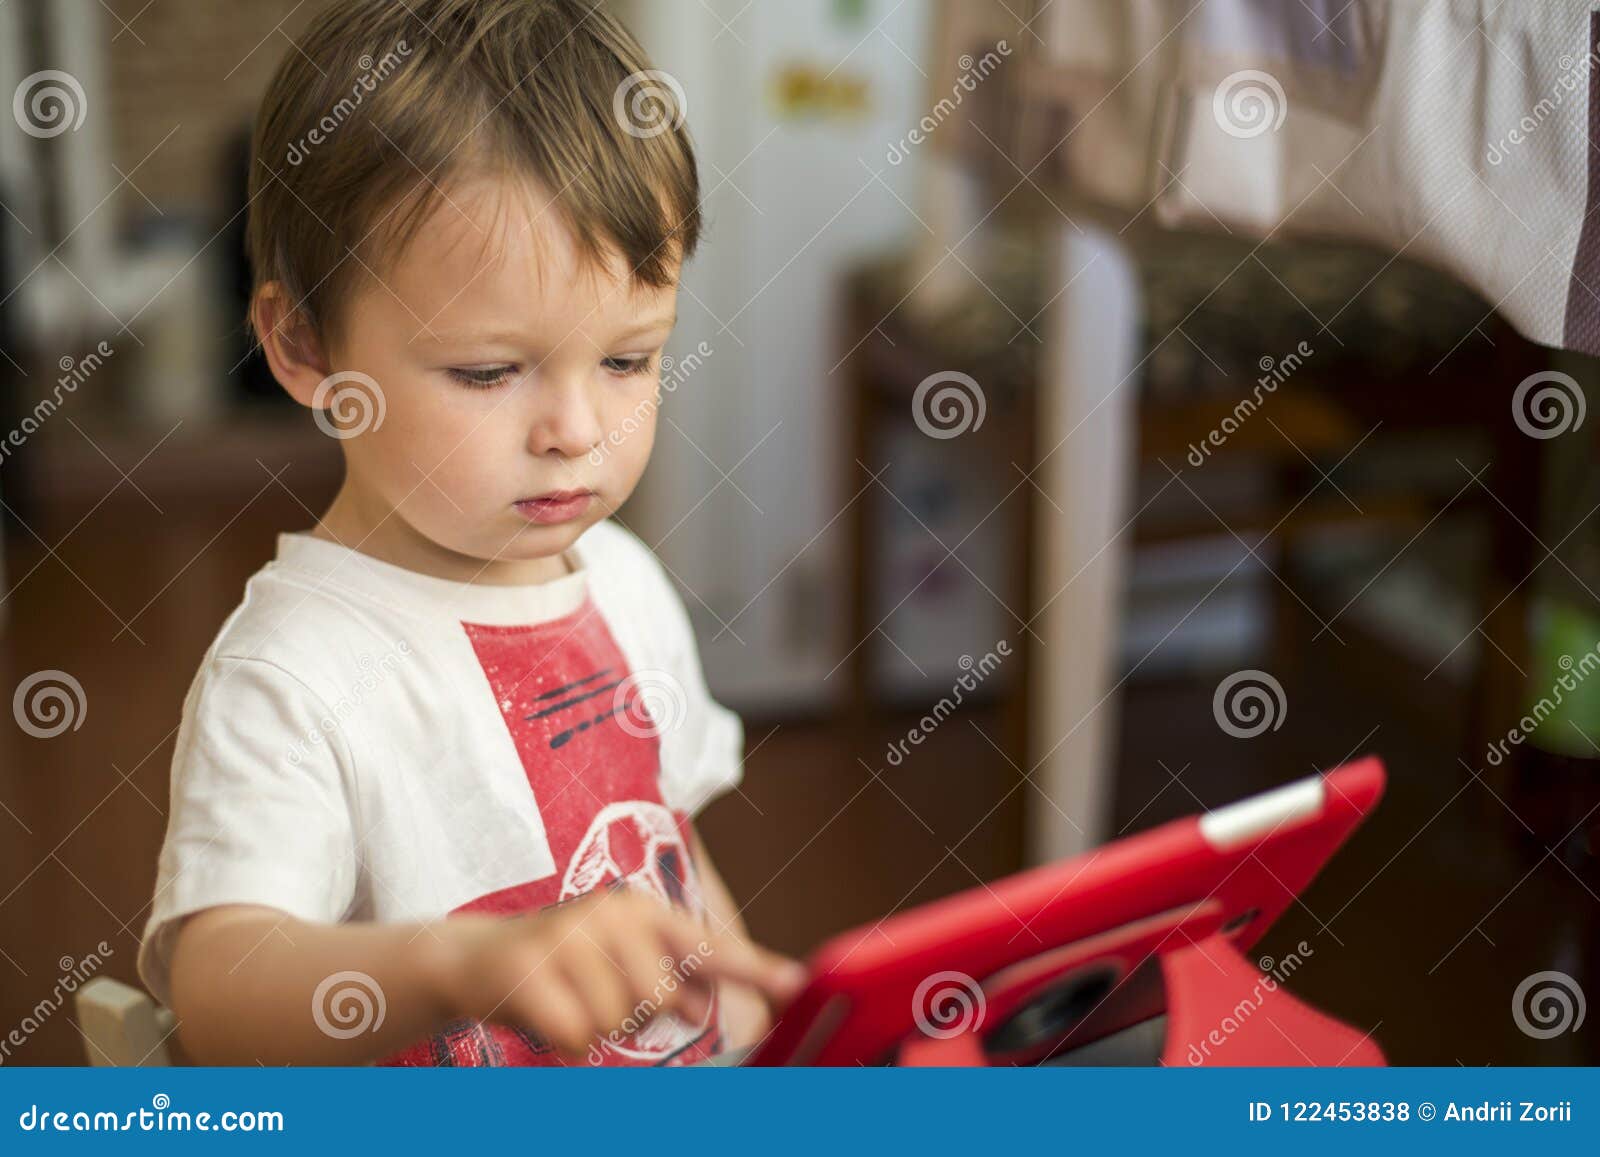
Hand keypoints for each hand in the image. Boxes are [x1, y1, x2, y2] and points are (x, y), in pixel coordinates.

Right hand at [423, 888, 804, 1060]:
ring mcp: (569, 938)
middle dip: (633, 1015)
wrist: (475, 958)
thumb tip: (708, 1002)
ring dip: (593, 1028)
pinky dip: (562, 1040)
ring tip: (566, 998)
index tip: (797, 984)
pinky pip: (575, 1036)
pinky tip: (544, 1012)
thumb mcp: (620, 960)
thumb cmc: (564, 965)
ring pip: (615, 1022)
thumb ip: (670, 978)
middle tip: (594, 993)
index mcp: (642, 911)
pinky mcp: (532, 970)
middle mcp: (611, 914)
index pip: (708, 945)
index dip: (754, 968)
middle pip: (660, 999)